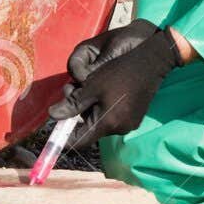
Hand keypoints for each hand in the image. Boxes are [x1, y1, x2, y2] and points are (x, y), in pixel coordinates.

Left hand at [50, 22, 179, 147]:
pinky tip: (103, 90)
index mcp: (108, 123)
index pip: (80, 141)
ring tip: (89, 86)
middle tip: (72, 90)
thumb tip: (52, 116)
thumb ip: (72, 104)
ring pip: (100, 122)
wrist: (152, 62)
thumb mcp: (92, 86)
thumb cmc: (120, 71)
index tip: (54, 128)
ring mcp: (129, 123)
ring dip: (91, 108)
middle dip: (78, 113)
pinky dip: (103, 107)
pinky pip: (112, 117)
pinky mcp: (134, 117)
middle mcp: (119, 128)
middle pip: (90, 129)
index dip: (64, 137)